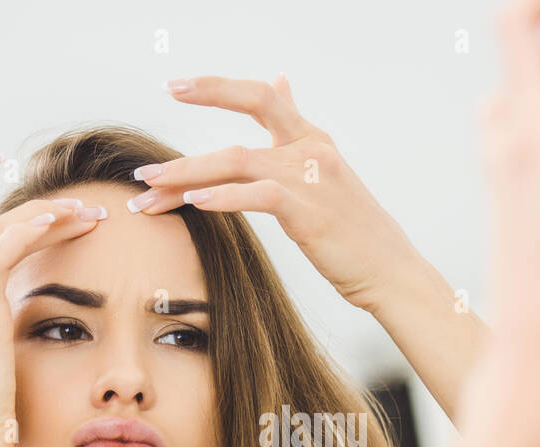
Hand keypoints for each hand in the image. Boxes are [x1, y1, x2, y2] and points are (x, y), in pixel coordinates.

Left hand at [129, 75, 424, 313]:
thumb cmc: (354, 231)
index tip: (176, 85)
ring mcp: (311, 179)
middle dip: (196, 120)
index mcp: (312, 139)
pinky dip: (223, 196)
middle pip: (245, 118)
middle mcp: (310, 150)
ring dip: (186, 176)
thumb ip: (296, 126)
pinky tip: (194, 202)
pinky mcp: (309, 213)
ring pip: (238, 161)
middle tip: (148, 145)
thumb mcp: (324, 169)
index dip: (216, 87)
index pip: (261, 97)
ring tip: (148, 192)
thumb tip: (280, 81)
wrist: (392, 272)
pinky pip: (257, 195)